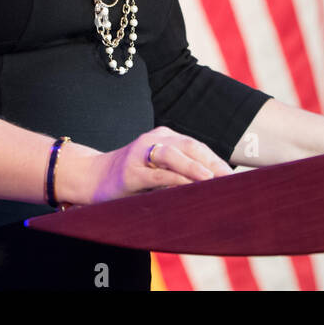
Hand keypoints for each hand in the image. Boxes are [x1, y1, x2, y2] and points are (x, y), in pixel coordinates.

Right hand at [63, 126, 233, 205]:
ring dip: (195, 168)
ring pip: (174, 156)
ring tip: (213, 179)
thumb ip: (178, 172)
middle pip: (190, 146)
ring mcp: (140, 154)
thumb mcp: (157, 170)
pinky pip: (157, 175)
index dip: (216, 159)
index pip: (196, 146)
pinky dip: (175, 180)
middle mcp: (154, 140)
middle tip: (230, 178)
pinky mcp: (131, 171)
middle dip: (212, 162)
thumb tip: (212, 184)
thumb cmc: (130, 177)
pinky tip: (188, 187)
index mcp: (164, 137)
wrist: (91, 178)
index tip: (233, 175)